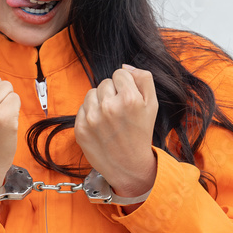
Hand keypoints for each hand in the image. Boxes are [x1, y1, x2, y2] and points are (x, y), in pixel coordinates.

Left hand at [75, 64, 157, 198]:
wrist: (129, 166)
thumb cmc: (141, 133)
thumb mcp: (152, 105)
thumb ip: (144, 79)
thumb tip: (125, 66)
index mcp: (129, 99)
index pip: (120, 73)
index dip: (126, 84)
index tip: (128, 98)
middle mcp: (109, 107)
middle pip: (105, 82)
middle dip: (113, 93)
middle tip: (120, 111)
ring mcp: (92, 118)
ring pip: (92, 92)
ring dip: (100, 101)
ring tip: (110, 117)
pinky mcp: (80, 128)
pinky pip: (82, 106)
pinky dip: (91, 113)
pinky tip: (101, 125)